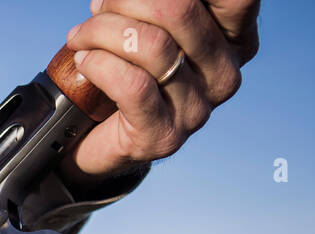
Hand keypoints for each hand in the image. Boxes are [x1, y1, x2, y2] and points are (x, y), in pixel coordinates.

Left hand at [60, 0, 259, 184]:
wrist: (93, 139)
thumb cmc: (124, 70)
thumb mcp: (147, 24)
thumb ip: (153, 4)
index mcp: (234, 37)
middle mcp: (224, 73)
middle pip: (180, 10)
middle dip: (125, 1)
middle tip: (96, 10)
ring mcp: (197, 109)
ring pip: (152, 45)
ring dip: (102, 31)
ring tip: (80, 36)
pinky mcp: (163, 135)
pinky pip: (132, 85)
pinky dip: (99, 64)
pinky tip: (84, 60)